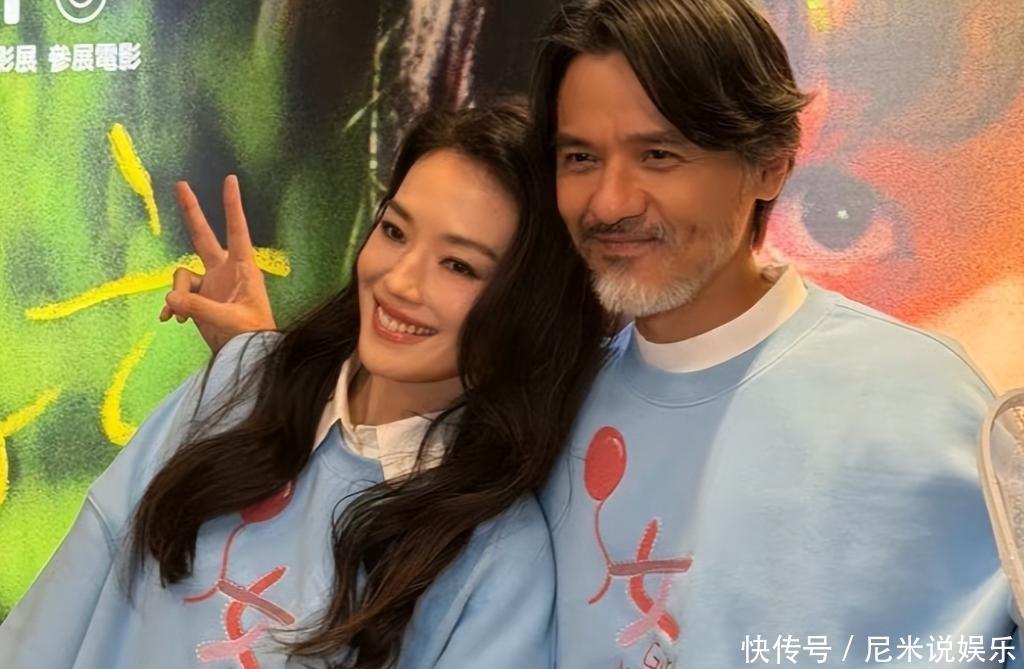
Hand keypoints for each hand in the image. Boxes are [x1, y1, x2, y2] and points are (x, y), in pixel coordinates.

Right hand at [160, 175, 276, 352]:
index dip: (232, 206)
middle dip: (192, 212)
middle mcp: (225, 271)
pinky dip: (173, 306)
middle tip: (180, 184)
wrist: (247, 355)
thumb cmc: (251, 335)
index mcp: (243, 269)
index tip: (230, 180)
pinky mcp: (199, 299)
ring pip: (182, 275)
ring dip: (178, 293)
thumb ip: (199, 306)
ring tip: (182, 316)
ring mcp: (210, 284)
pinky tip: (171, 320)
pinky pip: (177, 295)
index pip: (237, 230)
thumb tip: (170, 299)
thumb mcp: (228, 319)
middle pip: (204, 236)